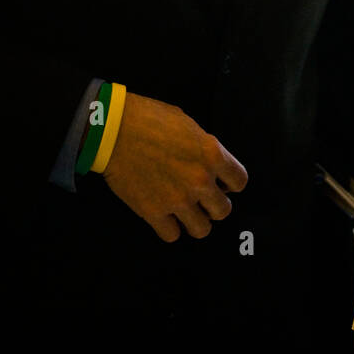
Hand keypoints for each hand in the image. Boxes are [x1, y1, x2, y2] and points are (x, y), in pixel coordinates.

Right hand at [101, 91, 247, 242]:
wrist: (113, 128)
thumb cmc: (148, 118)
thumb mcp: (187, 124)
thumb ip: (204, 147)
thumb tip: (209, 163)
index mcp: (211, 154)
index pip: (240, 182)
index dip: (230, 183)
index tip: (221, 183)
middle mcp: (199, 180)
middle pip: (223, 211)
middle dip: (213, 204)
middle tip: (201, 198)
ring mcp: (177, 199)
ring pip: (202, 229)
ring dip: (194, 220)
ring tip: (184, 210)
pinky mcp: (154, 212)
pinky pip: (172, 236)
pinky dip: (169, 228)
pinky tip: (164, 215)